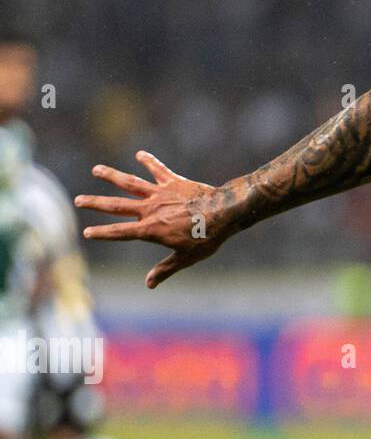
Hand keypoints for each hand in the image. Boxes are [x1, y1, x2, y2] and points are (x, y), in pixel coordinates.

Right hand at [74, 151, 232, 288]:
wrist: (224, 212)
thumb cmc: (207, 238)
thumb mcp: (186, 258)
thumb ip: (165, 269)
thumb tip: (148, 284)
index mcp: (151, 229)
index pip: (120, 232)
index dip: (102, 233)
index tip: (86, 232)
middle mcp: (150, 209)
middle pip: (117, 206)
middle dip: (96, 203)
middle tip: (78, 200)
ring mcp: (161, 193)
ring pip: (131, 183)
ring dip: (112, 176)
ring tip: (96, 169)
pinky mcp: (174, 182)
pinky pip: (158, 170)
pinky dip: (149, 162)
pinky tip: (139, 154)